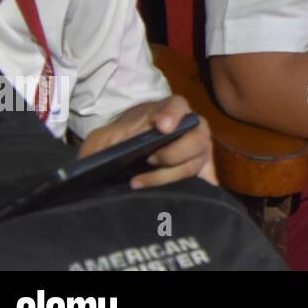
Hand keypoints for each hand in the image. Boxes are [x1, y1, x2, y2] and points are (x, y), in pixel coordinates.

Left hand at [78, 95, 217, 188]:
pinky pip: (208, 182)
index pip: (178, 106)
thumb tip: (99, 162)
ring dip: (170, 176)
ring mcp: (200, 150)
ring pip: (197, 163)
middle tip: (149, 160)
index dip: (174, 115)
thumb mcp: (105, 137)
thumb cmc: (121, 138)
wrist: (131, 149)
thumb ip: (103, 144)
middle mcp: (192, 128)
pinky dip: (199, 191)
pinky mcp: (202, 171)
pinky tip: (179, 201)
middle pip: (197, 139)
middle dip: (172, 154)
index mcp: (170, 111)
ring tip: (141, 182)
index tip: (162, 127)